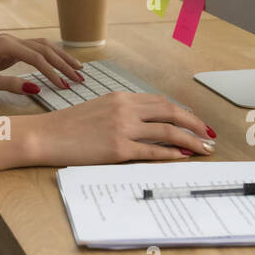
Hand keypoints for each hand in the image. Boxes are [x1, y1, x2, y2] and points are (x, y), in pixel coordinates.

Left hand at [0, 33, 86, 96]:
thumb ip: (12, 84)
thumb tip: (37, 87)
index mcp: (5, 45)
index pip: (36, 57)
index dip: (53, 72)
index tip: (65, 86)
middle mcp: (9, 40)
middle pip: (44, 48)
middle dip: (63, 63)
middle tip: (80, 78)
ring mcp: (10, 44)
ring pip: (42, 47)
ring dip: (60, 58)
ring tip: (77, 69)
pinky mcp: (9, 51)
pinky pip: (34, 52)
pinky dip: (49, 58)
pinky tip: (59, 65)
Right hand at [30, 92, 214, 164]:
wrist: (45, 135)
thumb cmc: (68, 125)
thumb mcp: (98, 109)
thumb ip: (122, 112)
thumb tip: (146, 123)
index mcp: (121, 97)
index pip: (160, 101)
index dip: (182, 111)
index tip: (195, 121)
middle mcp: (125, 108)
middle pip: (170, 112)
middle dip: (194, 124)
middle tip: (209, 135)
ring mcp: (122, 128)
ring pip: (167, 131)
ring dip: (190, 141)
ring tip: (204, 149)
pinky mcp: (117, 149)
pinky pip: (152, 151)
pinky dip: (171, 154)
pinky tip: (181, 157)